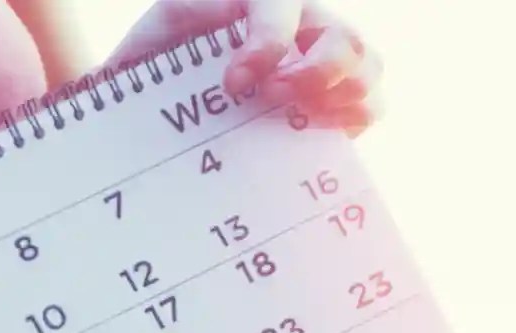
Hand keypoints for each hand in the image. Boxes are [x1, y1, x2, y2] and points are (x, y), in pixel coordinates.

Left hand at [110, 0, 382, 136]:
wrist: (159, 98)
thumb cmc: (152, 67)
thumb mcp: (145, 47)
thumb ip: (155, 42)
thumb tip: (151, 60)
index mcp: (254, 0)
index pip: (278, 5)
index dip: (268, 43)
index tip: (235, 82)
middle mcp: (299, 20)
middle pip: (342, 35)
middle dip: (318, 73)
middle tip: (277, 101)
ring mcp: (323, 57)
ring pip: (368, 65)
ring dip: (344, 100)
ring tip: (302, 122)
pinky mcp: (335, 96)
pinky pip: (370, 105)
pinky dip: (352, 123)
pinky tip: (313, 137)